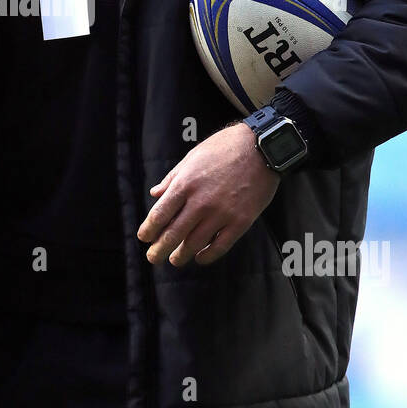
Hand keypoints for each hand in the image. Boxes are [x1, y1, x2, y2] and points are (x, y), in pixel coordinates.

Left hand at [136, 122, 279, 266]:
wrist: (261, 147)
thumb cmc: (224, 148)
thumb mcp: (192, 157)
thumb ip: (173, 178)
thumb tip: (154, 194)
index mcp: (185, 184)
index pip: (160, 214)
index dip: (149, 230)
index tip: (144, 238)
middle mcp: (201, 201)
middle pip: (174, 234)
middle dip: (159, 250)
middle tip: (153, 258)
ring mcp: (221, 213)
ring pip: (195, 243)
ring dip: (181, 255)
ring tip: (175, 260)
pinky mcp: (241, 221)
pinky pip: (220, 246)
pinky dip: (207, 256)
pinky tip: (200, 258)